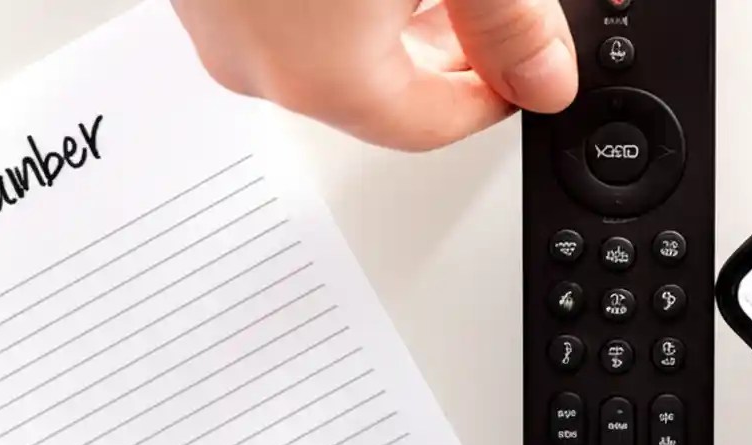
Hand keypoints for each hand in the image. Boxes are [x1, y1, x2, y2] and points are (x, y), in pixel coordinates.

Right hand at [172, 0, 576, 150]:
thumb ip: (508, 19)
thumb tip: (543, 74)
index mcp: (317, 73)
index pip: (429, 126)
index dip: (491, 95)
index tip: (522, 65)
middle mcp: (249, 57)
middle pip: (374, 91)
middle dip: (442, 55)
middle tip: (487, 11)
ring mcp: (209, 11)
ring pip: (321, 46)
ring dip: (383, 19)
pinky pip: (273, 3)